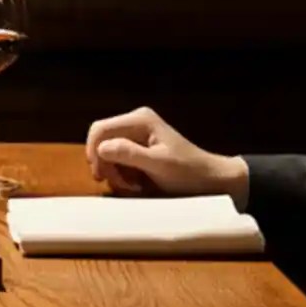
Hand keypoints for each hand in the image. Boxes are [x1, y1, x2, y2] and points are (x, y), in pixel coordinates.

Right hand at [85, 106, 247, 203]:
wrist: (211, 180)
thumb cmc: (187, 172)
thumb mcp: (158, 164)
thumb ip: (129, 154)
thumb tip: (101, 149)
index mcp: (140, 120)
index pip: (100, 129)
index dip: (94, 151)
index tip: (101, 176)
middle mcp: (135, 121)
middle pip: (101, 140)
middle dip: (105, 164)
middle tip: (118, 184)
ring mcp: (136, 133)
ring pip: (107, 151)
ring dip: (114, 171)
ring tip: (132, 187)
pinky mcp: (138, 146)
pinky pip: (117, 158)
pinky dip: (122, 173)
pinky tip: (135, 183)